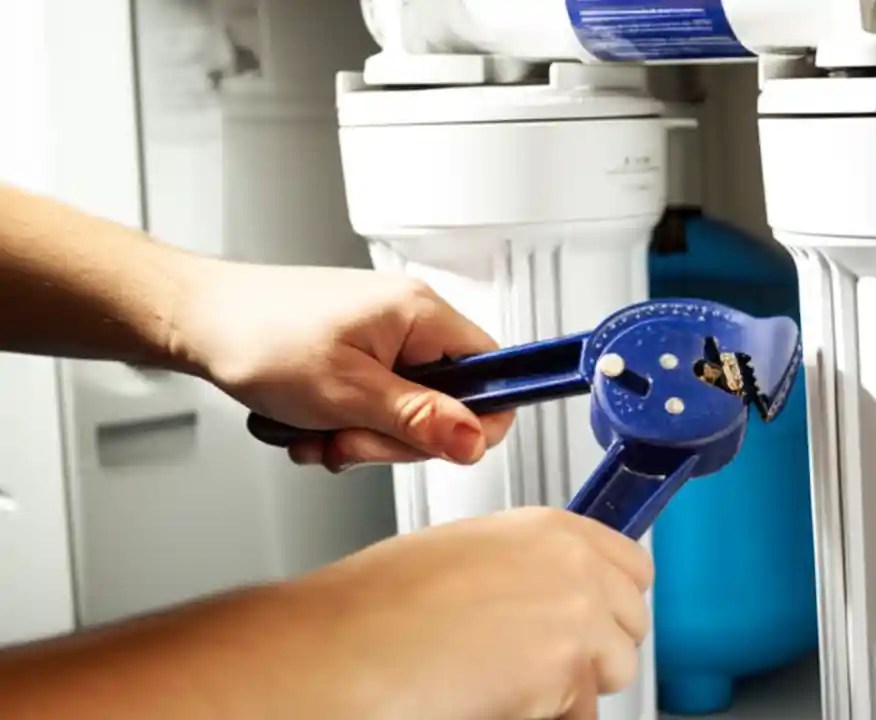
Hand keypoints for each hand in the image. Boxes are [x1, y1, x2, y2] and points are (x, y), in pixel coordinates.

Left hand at [171, 259, 513, 470]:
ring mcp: (384, 338)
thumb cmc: (259, 337)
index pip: (494, 372)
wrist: (195, 320)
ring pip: (406, 413)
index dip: (474, 420)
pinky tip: (309, 424)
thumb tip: (477, 438)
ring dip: (362, 438)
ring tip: (317, 430)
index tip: (435, 447)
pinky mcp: (358, 354)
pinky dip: (343, 425)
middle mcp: (410, 320)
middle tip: (349, 440)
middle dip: (396, 439)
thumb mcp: (347, 392)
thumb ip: (419, 419)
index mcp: (421, 314)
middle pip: (447, 404)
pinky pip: (375, 407)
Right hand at [288, 507, 652, 718]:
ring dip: (573, 685)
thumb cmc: (379, 605)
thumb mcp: (467, 555)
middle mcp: (574, 562)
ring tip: (506, 678)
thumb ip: (528, 568)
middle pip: (633, 619)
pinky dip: (544, 713)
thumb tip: (555, 596)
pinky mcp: (568, 669)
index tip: (593, 618)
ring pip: (616, 668)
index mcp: (549, 527)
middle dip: (596, 646)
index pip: (632, 565)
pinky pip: (582, 710)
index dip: (609, 599)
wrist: (346, 647)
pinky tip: (494, 697)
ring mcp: (578, 614)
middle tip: (537, 659)